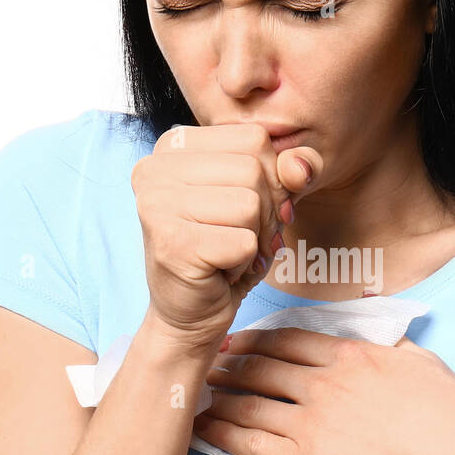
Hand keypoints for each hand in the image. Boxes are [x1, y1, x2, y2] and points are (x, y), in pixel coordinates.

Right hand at [130, 123, 322, 351]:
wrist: (190, 315)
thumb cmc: (224, 252)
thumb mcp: (262, 200)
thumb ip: (287, 172)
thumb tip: (300, 167)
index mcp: (172, 144)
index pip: (254, 139)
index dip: (271, 180)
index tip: (247, 211)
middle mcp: (155, 168)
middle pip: (254, 170)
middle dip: (266, 213)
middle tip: (239, 240)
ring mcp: (157, 204)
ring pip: (251, 205)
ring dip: (254, 240)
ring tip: (227, 254)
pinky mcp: (172, 242)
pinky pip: (245, 242)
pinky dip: (244, 263)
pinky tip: (219, 271)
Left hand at [193, 325, 454, 454]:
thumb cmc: (447, 415)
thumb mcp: (421, 362)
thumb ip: (392, 340)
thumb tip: (380, 320)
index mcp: (348, 355)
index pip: (286, 340)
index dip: (253, 340)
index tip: (234, 342)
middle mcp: (321, 383)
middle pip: (259, 368)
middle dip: (227, 365)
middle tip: (205, 365)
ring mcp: (310, 422)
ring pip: (248, 403)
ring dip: (219, 397)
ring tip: (197, 395)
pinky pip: (251, 443)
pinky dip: (221, 434)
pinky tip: (203, 430)